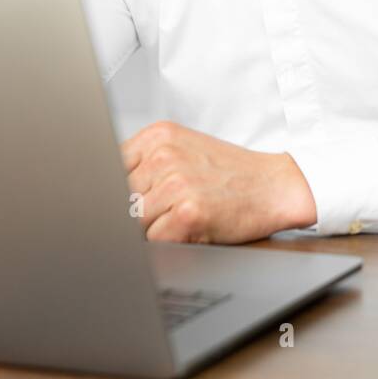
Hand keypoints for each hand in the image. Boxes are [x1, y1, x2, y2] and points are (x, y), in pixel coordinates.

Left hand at [121, 121, 317, 243]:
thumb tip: (101, 192)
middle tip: (165, 212)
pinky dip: (168, 242)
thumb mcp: (184, 150)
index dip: (113, 192)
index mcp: (157, 135)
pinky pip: (154, 241)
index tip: (120, 202)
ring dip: (152, 230)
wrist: (276, 186)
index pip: (108, 167)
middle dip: (134, 213)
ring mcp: (176, 183)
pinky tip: (191, 229)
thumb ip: (144, 163)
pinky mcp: (188, 213)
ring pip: (133, 223)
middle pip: (118, 198)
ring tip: (181, 218)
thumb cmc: (231, 173)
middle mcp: (164, 155)